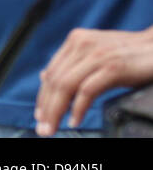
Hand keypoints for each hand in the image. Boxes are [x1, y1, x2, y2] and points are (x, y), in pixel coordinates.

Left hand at [35, 26, 152, 134]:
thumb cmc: (129, 54)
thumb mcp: (97, 54)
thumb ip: (73, 64)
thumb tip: (44, 77)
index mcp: (76, 40)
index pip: (52, 72)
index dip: (43, 95)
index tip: (40, 115)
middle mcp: (82, 44)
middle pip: (56, 80)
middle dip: (46, 107)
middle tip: (43, 128)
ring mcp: (97, 55)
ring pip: (66, 86)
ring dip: (56, 110)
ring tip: (53, 128)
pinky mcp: (112, 67)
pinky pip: (87, 90)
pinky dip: (78, 108)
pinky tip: (74, 120)